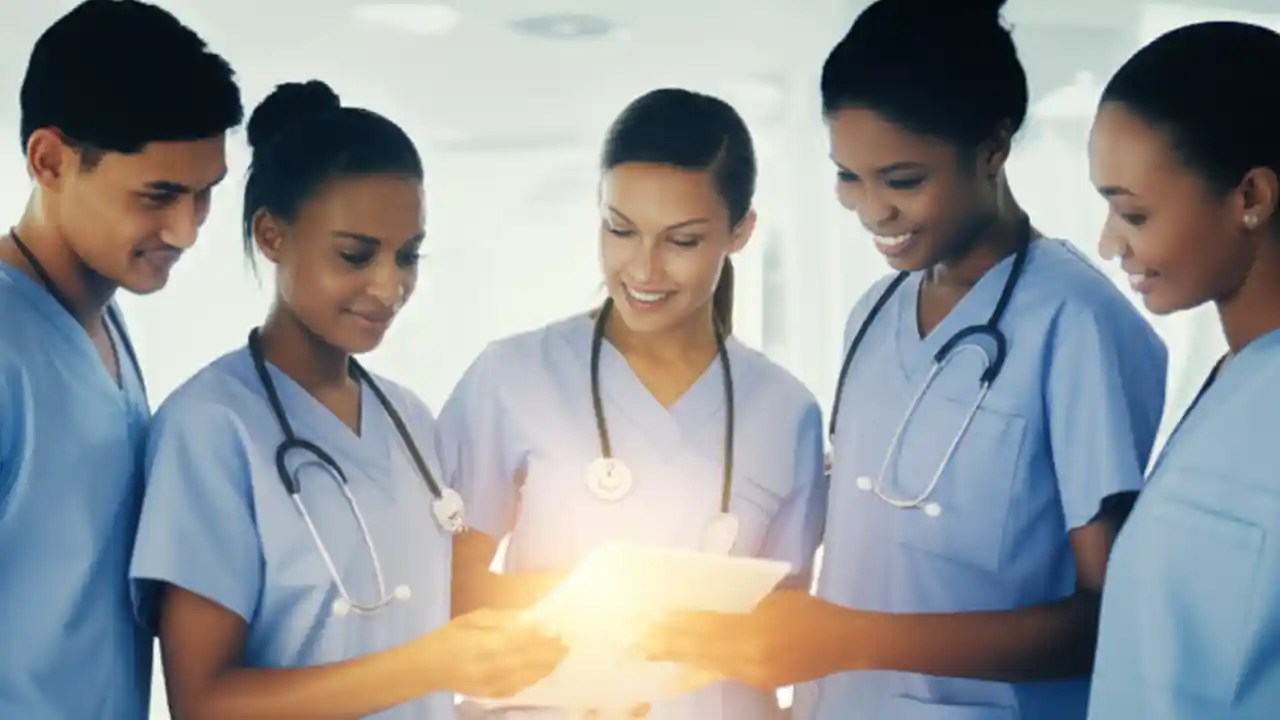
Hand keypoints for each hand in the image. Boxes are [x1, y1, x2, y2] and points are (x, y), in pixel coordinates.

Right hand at [421, 608, 567, 698]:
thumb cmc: (449, 637)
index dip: (542, 637)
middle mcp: (491, 666)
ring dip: (546, 667)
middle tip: (566, 644)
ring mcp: (491, 684)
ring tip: (559, 657)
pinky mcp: (490, 694)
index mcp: (485, 644)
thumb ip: (503, 619)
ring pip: (527, 677)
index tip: (558, 630)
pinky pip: (518, 688)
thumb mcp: (474, 618)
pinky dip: (532, 678)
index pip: (522, 641)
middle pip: (529, 660)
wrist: (427, 668)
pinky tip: (541, 671)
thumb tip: (531, 619)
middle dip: (550, 653)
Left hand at [636, 590, 851, 689]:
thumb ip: (739, 607)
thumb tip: (706, 610)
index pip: (706, 626)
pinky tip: (681, 672)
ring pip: (708, 665)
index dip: (677, 623)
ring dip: (679, 659)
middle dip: (667, 645)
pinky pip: (722, 673)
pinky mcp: (758, 682)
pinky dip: (700, 669)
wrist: (844, 642)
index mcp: (754, 631)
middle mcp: (749, 657)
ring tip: (650, 654)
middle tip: (636, 641)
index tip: (650, 619)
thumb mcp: (771, 599)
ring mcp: (753, 674)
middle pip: (700, 650)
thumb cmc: (809, 611)